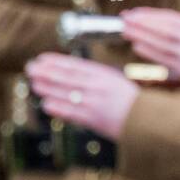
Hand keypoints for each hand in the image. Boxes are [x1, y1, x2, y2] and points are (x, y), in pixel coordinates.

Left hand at [24, 53, 138, 139]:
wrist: (148, 121)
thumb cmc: (134, 102)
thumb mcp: (117, 82)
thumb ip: (97, 78)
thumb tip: (74, 75)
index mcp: (105, 75)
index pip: (76, 66)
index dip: (57, 61)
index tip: (42, 58)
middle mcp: (98, 87)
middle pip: (67, 78)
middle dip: (47, 72)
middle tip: (31, 68)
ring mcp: (95, 103)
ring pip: (66, 93)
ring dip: (48, 88)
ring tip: (34, 83)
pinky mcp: (95, 119)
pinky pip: (72, 112)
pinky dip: (59, 108)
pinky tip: (46, 104)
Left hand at [120, 7, 179, 91]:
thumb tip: (159, 25)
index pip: (172, 18)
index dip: (151, 14)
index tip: (135, 12)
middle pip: (165, 28)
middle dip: (142, 22)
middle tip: (124, 18)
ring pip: (163, 43)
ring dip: (142, 35)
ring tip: (126, 30)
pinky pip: (166, 60)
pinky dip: (150, 52)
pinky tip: (137, 46)